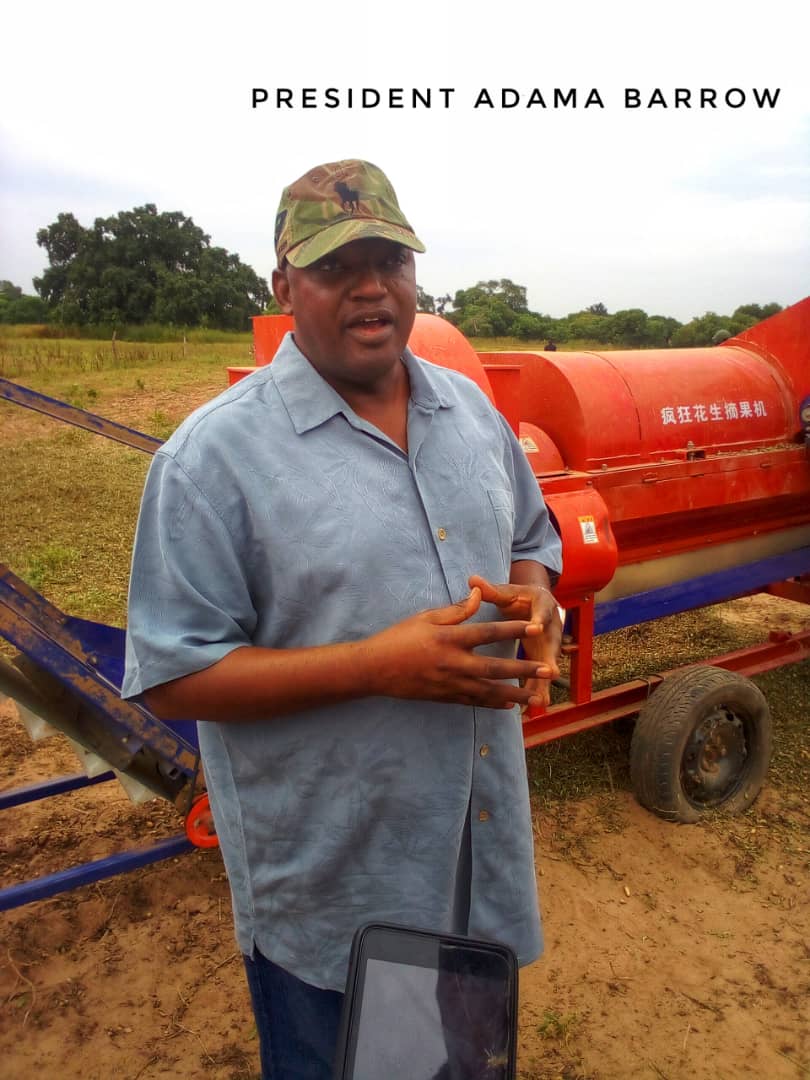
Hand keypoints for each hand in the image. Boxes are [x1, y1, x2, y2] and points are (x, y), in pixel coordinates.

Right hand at [367, 587, 549, 709]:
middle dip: (523, 669)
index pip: (488, 632)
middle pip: (495, 667)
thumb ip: (456, 610)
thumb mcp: (426, 617)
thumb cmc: (399, 638)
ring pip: (488, 691)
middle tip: (547, 670)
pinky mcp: (445, 697)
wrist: (375, 669)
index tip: (535, 626)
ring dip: (514, 694)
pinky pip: (474, 702)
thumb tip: (478, 593)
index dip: (513, 628)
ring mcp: (450, 684)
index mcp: (449, 639)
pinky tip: (508, 705)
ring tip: (535, 696)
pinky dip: (492, 704)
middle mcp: (453, 663)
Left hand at [468, 574, 561, 706]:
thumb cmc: (519, 597)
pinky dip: (536, 691)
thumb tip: (473, 580)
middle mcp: (551, 626)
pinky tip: (530, 708)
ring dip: (544, 683)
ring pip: (547, 664)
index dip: (539, 618)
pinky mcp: (544, 658)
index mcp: (542, 605)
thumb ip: (491, 589)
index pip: (541, 610)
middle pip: (551, 643)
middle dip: (550, 658)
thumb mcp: (507, 592)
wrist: (538, 604)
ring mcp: (549, 644)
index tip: (536, 626)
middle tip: (550, 671)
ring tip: (540, 701)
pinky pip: (540, 677)